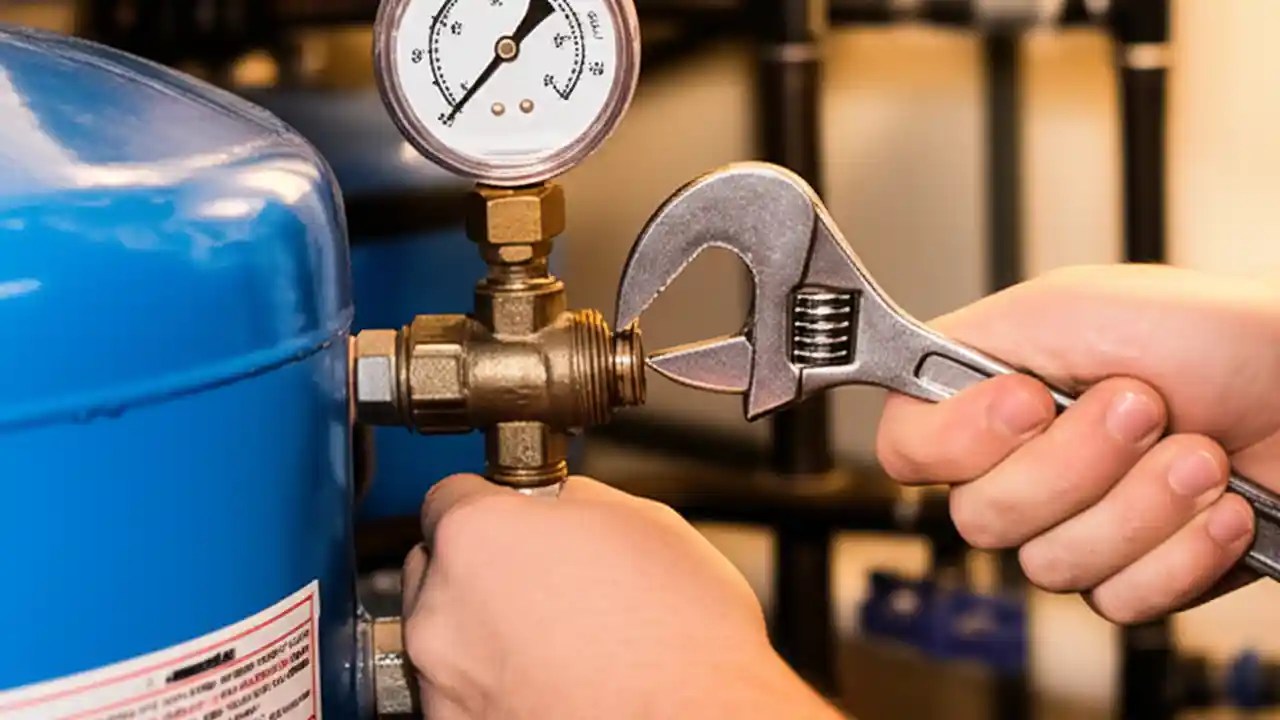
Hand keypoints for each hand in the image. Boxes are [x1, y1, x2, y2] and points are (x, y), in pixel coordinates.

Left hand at [402, 474, 839, 719]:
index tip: (517, 518)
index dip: (493, 504)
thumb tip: (556, 504)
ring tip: (559, 639)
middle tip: (545, 579)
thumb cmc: (681, 641)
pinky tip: (553, 679)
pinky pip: (464, 690)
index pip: (449, 496)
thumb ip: (572, 501)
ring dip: (487, 628)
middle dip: (481, 567)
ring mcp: (443, 682)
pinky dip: (496, 684)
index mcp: (477, 538)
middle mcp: (441, 611)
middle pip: (437, 567)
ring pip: (449, 633)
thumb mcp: (642, 521)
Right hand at [876, 264, 1279, 622]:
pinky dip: (1181, 552)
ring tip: (1198, 455)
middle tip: (1143, 407)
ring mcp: (1076, 526)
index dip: (960, 441)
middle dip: (1080, 464)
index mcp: (990, 396)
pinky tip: (1218, 509)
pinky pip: (1120, 601)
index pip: (906, 447)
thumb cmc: (1211, 334)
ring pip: (1052, 566)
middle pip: (981, 518)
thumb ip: (972, 343)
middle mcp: (1021, 466)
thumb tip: (896, 375)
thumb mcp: (1072, 308)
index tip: (1030, 402)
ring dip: (1143, 506)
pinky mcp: (1135, 573)